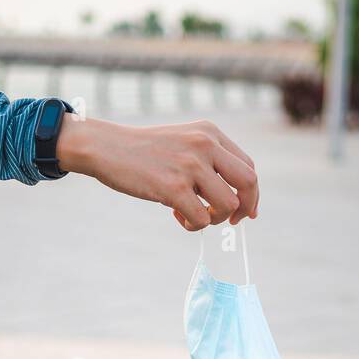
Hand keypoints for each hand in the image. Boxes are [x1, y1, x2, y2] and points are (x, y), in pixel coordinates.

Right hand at [56, 115, 258, 229]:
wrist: (107, 147)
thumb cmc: (144, 151)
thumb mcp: (183, 142)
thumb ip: (208, 160)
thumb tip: (235, 200)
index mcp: (210, 133)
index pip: (248, 166)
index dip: (250, 194)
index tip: (242, 211)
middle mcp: (205, 145)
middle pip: (248, 183)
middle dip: (245, 208)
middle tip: (231, 221)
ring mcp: (190, 165)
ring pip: (227, 205)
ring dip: (213, 219)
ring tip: (192, 214)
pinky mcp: (174, 187)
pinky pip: (200, 219)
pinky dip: (192, 225)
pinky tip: (176, 214)